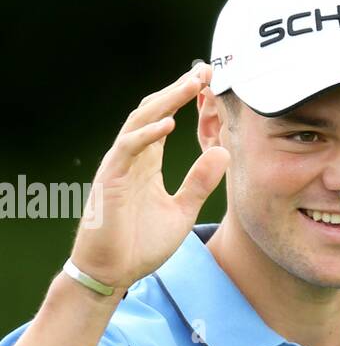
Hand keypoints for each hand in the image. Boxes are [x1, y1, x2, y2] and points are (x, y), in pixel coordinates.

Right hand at [68, 63, 229, 291]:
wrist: (112, 274)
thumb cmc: (141, 244)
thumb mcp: (183, 210)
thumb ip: (200, 182)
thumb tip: (224, 151)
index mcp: (147, 162)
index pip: (165, 119)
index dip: (184, 99)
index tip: (209, 80)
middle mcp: (132, 158)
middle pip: (152, 112)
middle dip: (177, 90)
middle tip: (204, 71)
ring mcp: (118, 166)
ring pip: (139, 122)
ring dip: (165, 101)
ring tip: (190, 85)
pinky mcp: (109, 181)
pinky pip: (127, 149)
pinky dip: (146, 134)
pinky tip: (168, 123)